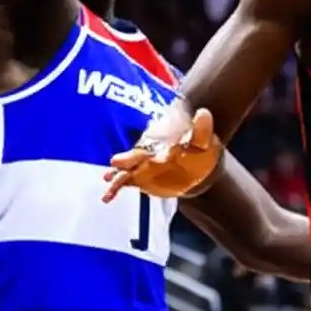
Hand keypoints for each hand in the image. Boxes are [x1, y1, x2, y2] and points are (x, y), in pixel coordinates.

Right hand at [102, 106, 222, 200]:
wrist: (197, 169)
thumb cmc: (198, 152)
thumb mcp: (202, 141)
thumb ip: (201, 129)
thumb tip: (203, 113)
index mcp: (161, 140)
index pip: (151, 141)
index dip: (147, 143)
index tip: (140, 147)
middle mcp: (148, 152)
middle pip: (135, 155)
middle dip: (126, 158)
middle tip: (116, 161)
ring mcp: (141, 166)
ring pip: (126, 169)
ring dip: (117, 174)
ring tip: (108, 178)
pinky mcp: (139, 178)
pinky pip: (123, 182)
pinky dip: (114, 189)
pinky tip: (106, 197)